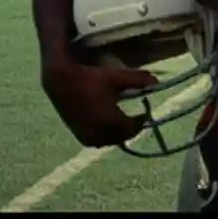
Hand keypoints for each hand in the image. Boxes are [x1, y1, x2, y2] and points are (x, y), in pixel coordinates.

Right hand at [41, 59, 158, 147]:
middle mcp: (99, 132)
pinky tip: (107, 124)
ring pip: (109, 141)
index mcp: (111, 121)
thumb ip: (138, 80)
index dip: (141, 121)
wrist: (61, 82)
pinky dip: (105, 135)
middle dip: (130, 128)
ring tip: (122, 121)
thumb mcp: (116, 77)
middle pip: (122, 137)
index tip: (145, 112)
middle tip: (136, 118)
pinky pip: (97, 141)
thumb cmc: (91, 78)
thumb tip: (157, 82)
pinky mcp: (79, 134)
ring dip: (118, 134)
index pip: (133, 128)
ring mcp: (87, 135)